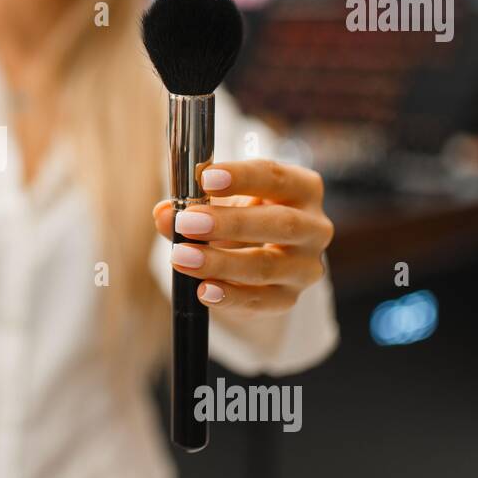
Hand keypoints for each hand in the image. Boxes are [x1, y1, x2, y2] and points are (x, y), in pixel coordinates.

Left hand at [153, 159, 333, 316]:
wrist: (257, 259)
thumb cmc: (240, 217)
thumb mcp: (218, 204)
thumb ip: (190, 207)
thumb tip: (164, 214)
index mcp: (302, 189)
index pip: (276, 177)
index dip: (242, 177)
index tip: (205, 179)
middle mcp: (314, 227)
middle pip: (280, 223)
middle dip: (229, 223)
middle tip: (187, 223)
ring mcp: (305, 267)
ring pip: (267, 266)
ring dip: (221, 262)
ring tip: (182, 257)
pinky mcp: (289, 298)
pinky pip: (260, 301)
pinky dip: (230, 297)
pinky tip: (203, 290)